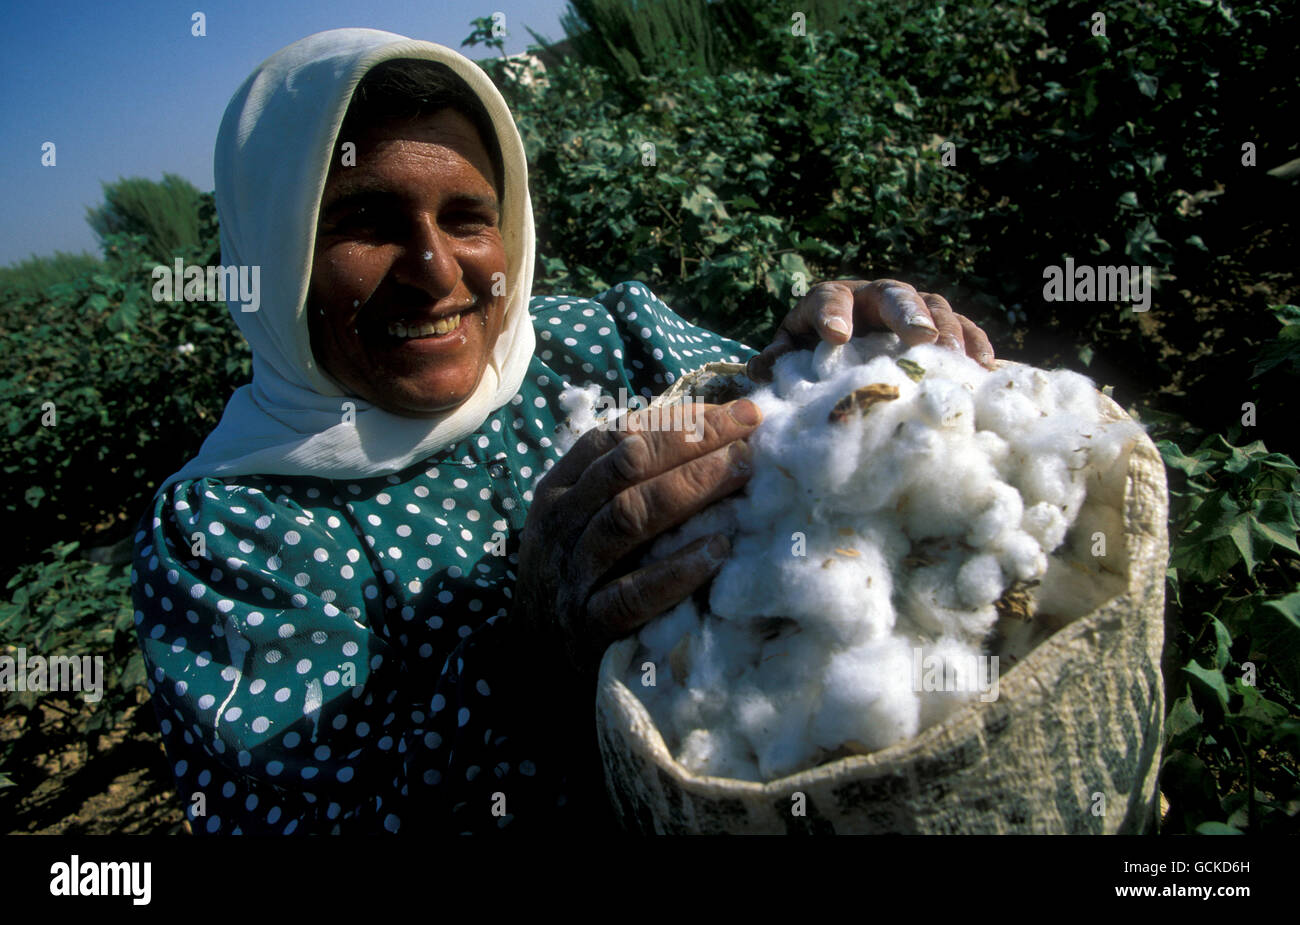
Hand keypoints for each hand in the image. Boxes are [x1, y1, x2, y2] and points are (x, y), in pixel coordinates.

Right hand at [512, 400, 762, 677]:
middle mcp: (561, 527)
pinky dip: (677, 571)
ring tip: (742, 471)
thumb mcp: (579, 524)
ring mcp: (573, 576)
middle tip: (749, 432)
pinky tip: (719, 551)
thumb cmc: (575, 582)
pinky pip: (633, 595)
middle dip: (690, 441)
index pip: (614, 439)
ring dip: (689, 488)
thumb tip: (706, 437)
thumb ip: (622, 485)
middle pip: (625, 468)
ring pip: (628, 518)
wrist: (532, 668)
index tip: (731, 412)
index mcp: (558, 493)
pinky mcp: (589, 628)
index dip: (674, 420)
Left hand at [747, 279, 995, 381]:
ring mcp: (909, 308)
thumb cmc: (810, 352)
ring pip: (932, 306)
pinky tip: (983, 367)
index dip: (832, 314)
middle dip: (906, 314)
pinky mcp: (937, 327)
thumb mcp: (789, 354)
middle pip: (892, 295)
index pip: (828, 298)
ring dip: (946, 331)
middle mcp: (872, 297)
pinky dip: (974, 343)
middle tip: (919, 337)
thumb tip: (762, 366)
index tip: (836, 337)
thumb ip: (778, 359)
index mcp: (828, 300)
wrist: (841, 347)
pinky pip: (962, 327)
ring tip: (955, 358)